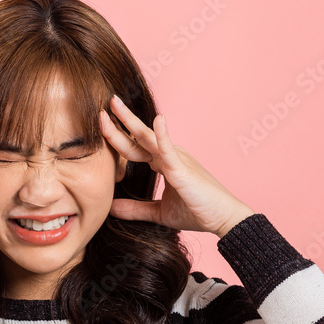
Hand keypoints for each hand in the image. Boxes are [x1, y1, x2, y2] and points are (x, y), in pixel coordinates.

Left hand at [99, 94, 254, 238]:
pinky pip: (170, 150)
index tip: (100, 126)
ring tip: (115, 104)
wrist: (222, 219)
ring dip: (130, 121)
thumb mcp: (158, 212)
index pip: (133, 148)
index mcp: (162, 163)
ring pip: (147, 138)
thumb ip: (135, 209)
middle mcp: (168, 156)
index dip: (116, 139)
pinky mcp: (183, 169)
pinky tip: (158, 120)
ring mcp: (176, 159)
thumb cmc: (196, 211)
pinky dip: (163, 136)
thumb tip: (110, 207)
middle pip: (137, 137)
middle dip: (119, 121)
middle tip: (102, 107)